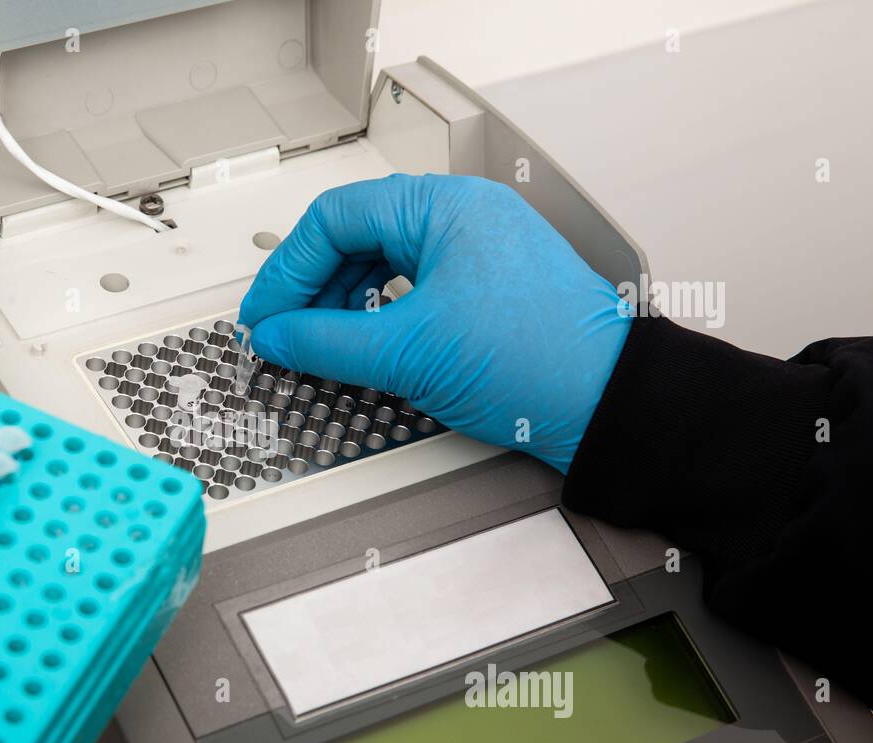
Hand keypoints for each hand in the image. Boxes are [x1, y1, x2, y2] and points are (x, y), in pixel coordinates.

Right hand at [240, 174, 632, 472]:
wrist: (608, 405)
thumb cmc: (537, 362)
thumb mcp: (408, 354)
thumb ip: (326, 341)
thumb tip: (276, 335)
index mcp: (444, 207)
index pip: (336, 219)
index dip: (287, 269)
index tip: (265, 316)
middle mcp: (462, 215)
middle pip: (357, 234)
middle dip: (312, 286)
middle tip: (283, 331)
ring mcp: (478, 248)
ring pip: (384, 259)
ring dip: (342, 300)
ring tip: (319, 342)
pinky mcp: (487, 284)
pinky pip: (413, 282)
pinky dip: (378, 311)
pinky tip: (364, 341)